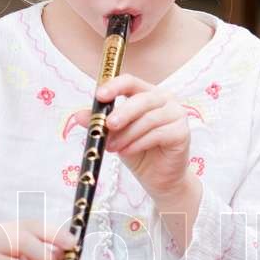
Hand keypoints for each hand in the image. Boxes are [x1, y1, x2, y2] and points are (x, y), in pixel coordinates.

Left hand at [72, 73, 193, 206]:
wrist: (158, 178)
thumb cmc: (138, 152)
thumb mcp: (114, 135)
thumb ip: (99, 123)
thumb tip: (78, 116)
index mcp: (147, 93)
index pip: (131, 81)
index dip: (115, 86)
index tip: (99, 96)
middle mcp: (164, 99)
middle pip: (142, 99)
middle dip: (122, 113)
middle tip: (107, 125)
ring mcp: (176, 114)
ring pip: (149, 119)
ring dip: (127, 134)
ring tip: (113, 147)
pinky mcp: (182, 132)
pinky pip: (158, 134)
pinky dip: (139, 143)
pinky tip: (127, 151)